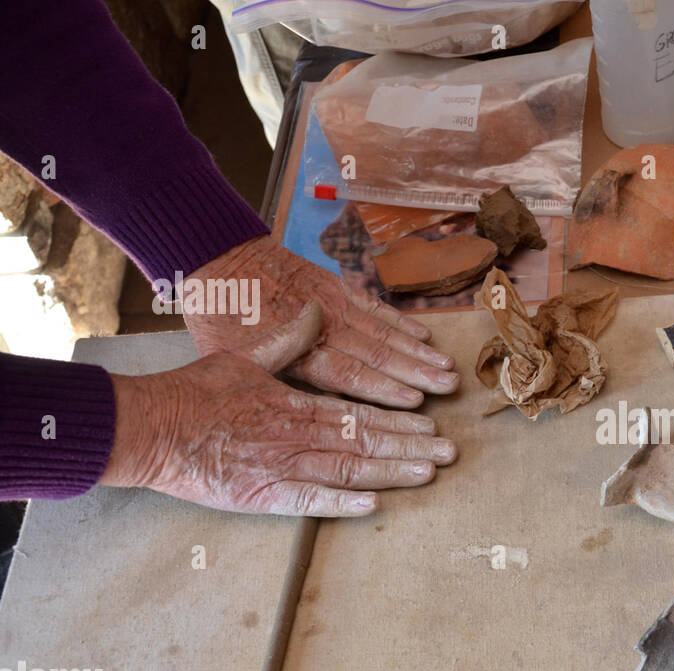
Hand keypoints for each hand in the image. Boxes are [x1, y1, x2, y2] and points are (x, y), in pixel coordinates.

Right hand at [101, 303, 456, 515]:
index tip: (430, 422)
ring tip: (428, 473)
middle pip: (365, 441)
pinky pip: (307, 500)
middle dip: (411, 447)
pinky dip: (341, 503)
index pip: (359, 411)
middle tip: (450, 452)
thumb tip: (316, 314)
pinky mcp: (261, 495)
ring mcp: (281, 466)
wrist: (150, 424)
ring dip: (391, 471)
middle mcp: (297, 434)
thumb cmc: (195, 391)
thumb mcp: (245, 357)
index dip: (397, 419)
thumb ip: (288, 341)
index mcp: (296, 403)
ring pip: (348, 468)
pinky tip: (373, 505)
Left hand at [184, 234, 458, 407]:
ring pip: (383, 332)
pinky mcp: (336, 285)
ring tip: (448, 368)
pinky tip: (423, 335)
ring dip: (418, 351)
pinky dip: (400, 322)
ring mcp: (333, 304)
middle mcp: (324, 327)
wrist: (218, 254)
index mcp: (298, 350)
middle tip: (450, 388)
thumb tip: (314, 407)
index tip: (415, 403)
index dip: (384, 389)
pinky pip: (374, 307)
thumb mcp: (235, 358)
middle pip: (378, 355)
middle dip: (417, 373)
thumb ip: (277, 379)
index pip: (349, 375)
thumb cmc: (221, 316)